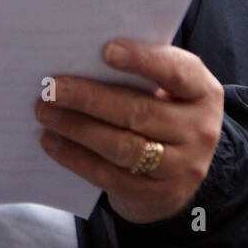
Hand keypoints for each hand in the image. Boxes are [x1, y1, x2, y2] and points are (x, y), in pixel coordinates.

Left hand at [36, 39, 223, 222]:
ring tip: (45, 112)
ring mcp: (183, 168)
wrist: (182, 170)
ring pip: (122, 147)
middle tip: (52, 88)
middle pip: (139, 112)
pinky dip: (76, 158)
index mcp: (202, 92)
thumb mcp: (167, 87)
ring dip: (77, 128)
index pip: (175, 72)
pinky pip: (110, 176)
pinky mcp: (158, 197)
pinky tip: (51, 141)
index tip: (106, 50)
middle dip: (90, 98)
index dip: (142, 60)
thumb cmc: (163, 109)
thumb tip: (81, 53)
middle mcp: (200, 131)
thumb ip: (140, 70)